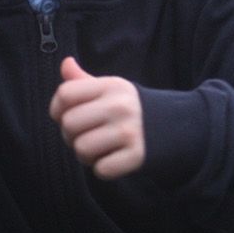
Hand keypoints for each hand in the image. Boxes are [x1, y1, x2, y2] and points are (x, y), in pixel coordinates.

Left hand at [48, 56, 145, 179]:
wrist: (177, 126)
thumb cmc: (131, 109)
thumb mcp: (111, 89)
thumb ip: (83, 81)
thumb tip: (66, 63)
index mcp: (110, 86)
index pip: (65, 94)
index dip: (56, 108)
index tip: (64, 116)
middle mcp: (120, 106)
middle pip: (69, 124)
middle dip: (70, 135)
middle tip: (86, 136)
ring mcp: (130, 131)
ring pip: (82, 149)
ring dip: (85, 155)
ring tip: (99, 149)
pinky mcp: (138, 155)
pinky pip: (101, 170)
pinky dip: (103, 169)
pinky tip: (113, 159)